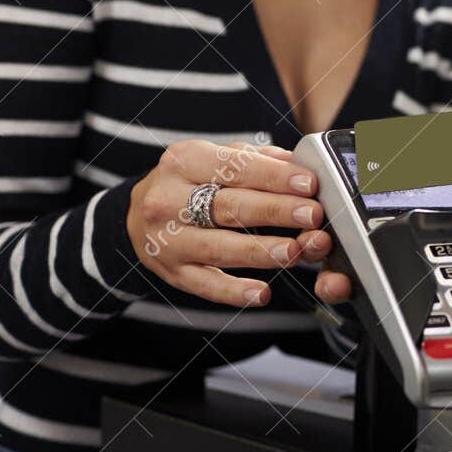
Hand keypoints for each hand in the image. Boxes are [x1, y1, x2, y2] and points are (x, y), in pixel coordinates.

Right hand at [126, 140, 338, 307]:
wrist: (138, 212)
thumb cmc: (192, 180)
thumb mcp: (216, 157)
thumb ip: (258, 159)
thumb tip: (301, 164)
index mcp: (184, 160)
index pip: (234, 166)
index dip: (273, 176)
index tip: (309, 184)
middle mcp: (168, 199)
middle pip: (229, 207)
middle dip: (275, 211)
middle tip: (313, 215)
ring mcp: (167, 239)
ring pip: (218, 247)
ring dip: (260, 251)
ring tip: (295, 251)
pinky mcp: (171, 272)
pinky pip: (204, 285)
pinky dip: (234, 292)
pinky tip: (262, 294)